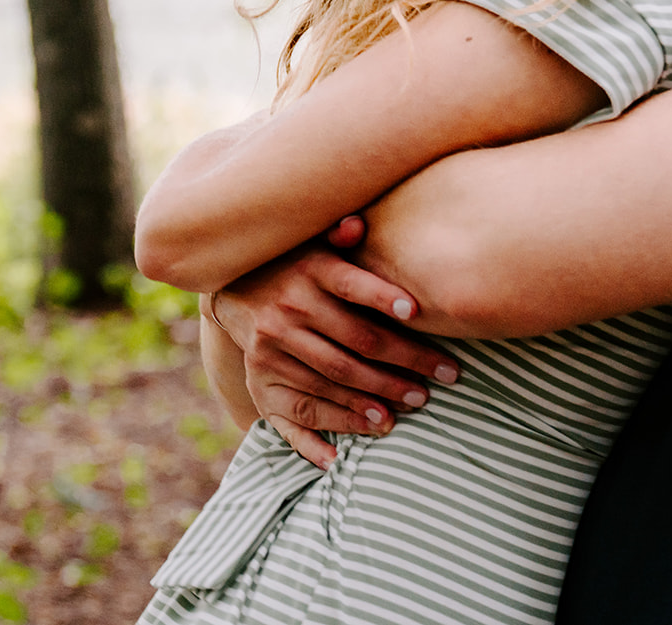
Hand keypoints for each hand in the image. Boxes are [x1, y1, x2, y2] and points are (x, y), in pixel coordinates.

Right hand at [212, 225, 460, 464]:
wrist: (234, 287)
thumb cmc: (296, 259)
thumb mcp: (314, 240)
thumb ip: (338, 234)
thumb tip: (356, 223)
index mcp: (309, 272)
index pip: (351, 286)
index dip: (382, 297)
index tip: (416, 311)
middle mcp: (288, 311)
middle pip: (353, 344)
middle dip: (401, 364)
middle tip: (438, 380)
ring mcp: (271, 349)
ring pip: (331, 380)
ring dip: (373, 399)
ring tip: (409, 408)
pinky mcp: (260, 379)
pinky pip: (292, 411)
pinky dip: (321, 433)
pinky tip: (349, 447)